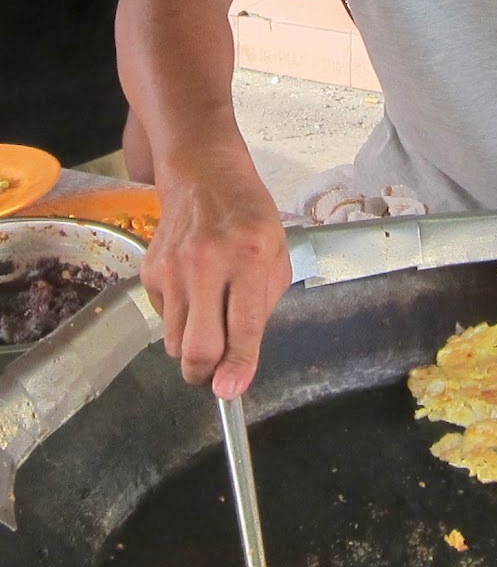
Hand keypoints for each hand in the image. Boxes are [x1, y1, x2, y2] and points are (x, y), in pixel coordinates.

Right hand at [142, 154, 291, 398]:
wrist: (203, 175)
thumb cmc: (250, 216)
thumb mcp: (276, 254)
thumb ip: (263, 306)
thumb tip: (239, 359)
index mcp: (250, 257)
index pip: (243, 327)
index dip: (237, 367)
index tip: (230, 391)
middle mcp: (207, 263)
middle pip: (197, 347)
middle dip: (205, 375)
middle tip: (215, 377)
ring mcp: (172, 267)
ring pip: (176, 341)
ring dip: (194, 348)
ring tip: (210, 324)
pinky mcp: (150, 270)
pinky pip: (164, 318)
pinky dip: (181, 320)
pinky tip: (195, 292)